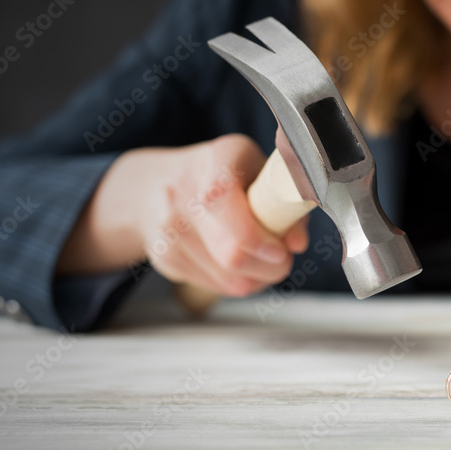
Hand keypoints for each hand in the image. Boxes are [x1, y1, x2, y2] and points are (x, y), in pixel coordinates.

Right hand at [140, 133, 308, 295]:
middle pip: (232, 255)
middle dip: (271, 267)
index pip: (225, 202)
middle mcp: (182, 194)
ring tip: (263, 260)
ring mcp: (169, 231)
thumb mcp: (258, 170)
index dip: (258, 236)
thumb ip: (285, 202)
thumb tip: (297, 244)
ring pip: (230, 280)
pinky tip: (239, 264)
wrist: (153, 185)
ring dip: (258, 279)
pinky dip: (238, 282)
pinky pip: (218, 287)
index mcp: (215, 162)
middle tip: (283, 258)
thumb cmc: (219, 174)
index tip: (280, 249)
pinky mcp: (166, 260)